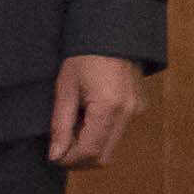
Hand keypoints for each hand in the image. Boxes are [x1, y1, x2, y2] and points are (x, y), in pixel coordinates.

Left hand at [46, 52, 147, 168]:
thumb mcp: (65, 88)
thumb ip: (60, 125)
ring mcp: (137, 112)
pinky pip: (119, 135)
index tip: (54, 156)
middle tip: (62, 147)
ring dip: (90, 148)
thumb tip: (56, 156)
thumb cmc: (84, 56)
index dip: (69, 160)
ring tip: (74, 128)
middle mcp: (128, 113)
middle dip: (80, 159)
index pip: (90, 151)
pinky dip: (101, 137)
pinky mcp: (139, 109)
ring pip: (112, 149)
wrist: (112, 34)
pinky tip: (88, 120)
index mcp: (109, 107)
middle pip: (104, 158)